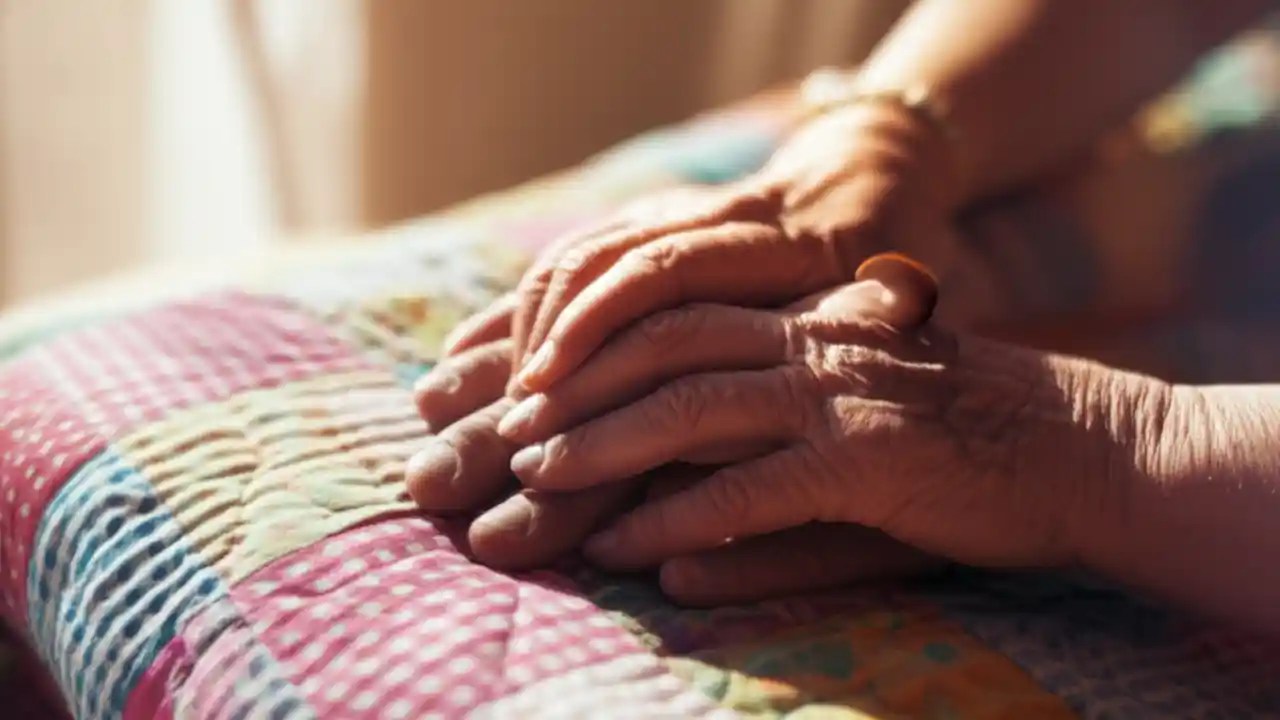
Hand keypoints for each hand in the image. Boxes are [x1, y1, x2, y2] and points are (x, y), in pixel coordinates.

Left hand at [410, 289, 943, 602]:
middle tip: (503, 430)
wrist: (1081, 450)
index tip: (522, 384)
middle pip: (660, 349)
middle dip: (572, 388)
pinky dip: (684, 514)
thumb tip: (671, 520)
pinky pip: (754, 487)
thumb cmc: (959, 443)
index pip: (671, 316)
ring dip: (605, 445)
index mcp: (801, 324)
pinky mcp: (871, 460)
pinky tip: (631, 545)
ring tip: (538, 476)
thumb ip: (764, 448)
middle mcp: (808, 346)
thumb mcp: (856, 417)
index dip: (590, 345)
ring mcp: (838, 397)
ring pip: (691, 408)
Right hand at [504, 103, 961, 392]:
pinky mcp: (649, 224)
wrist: (871, 173)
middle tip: (513, 420)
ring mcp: (672, 217)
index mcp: (775, 242)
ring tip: (494, 401)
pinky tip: (485, 358)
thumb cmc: (898, 250)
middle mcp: (707, 223)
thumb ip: (882, 324)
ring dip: (527, 327)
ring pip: (578, 256)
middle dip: (546, 339)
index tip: (549, 389)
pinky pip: (573, 256)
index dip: (598, 326)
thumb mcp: (905, 287)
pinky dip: (524, 309)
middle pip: (602, 262)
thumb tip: (858, 378)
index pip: (663, 270)